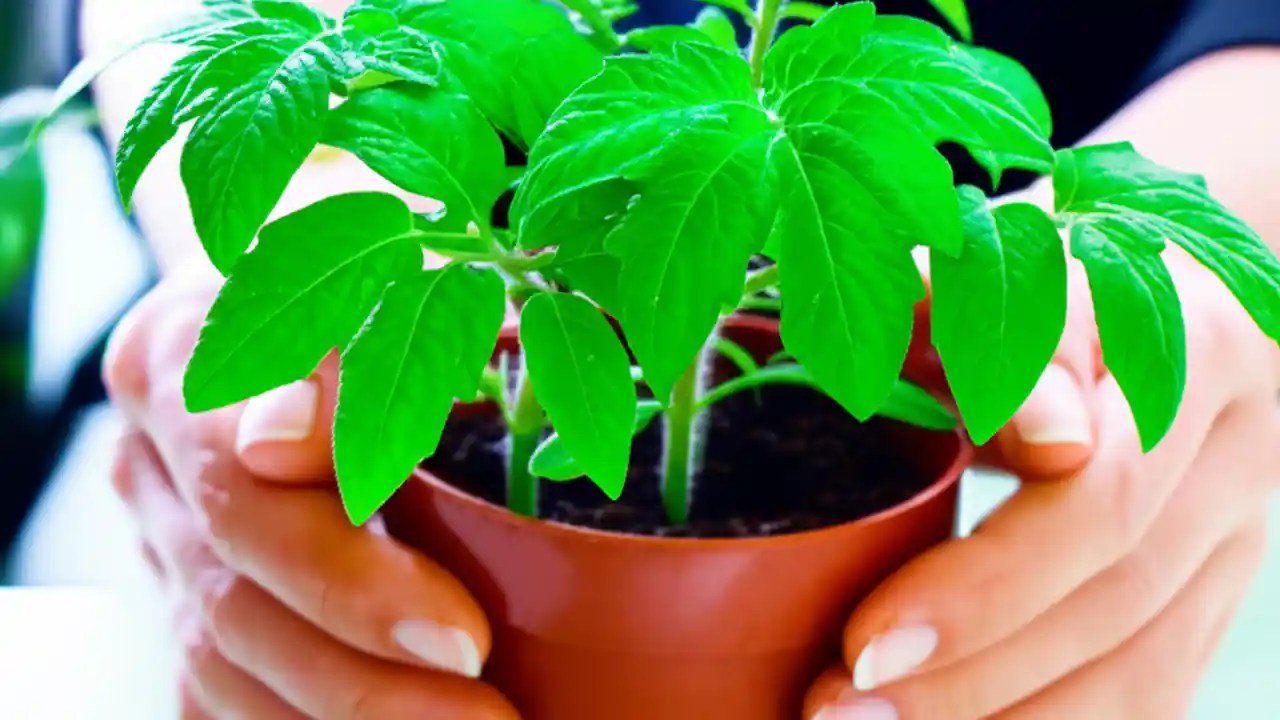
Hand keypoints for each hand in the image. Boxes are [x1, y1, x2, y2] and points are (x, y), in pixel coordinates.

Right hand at [105, 266, 517, 718]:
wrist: (317, 283)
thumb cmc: (376, 264)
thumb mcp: (390, 260)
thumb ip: (380, 329)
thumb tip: (331, 422)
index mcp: (180, 354)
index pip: (246, 480)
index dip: (350, 571)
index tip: (460, 631)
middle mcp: (153, 456)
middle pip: (236, 585)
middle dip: (369, 657)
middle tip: (486, 693)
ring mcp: (160, 538)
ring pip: (227, 657)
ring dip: (352, 712)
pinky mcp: (184, 600)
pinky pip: (222, 696)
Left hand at [807, 249, 1279, 718]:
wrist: (1170, 299)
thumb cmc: (1044, 276)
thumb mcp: (995, 269)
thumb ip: (953, 312)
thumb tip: (946, 372)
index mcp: (1182, 340)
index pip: (1096, 482)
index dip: (987, 579)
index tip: (869, 638)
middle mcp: (1230, 439)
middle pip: (1115, 582)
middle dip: (969, 660)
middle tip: (840, 702)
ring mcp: (1237, 523)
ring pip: (1138, 655)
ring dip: (997, 714)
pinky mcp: (1217, 585)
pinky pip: (1152, 687)